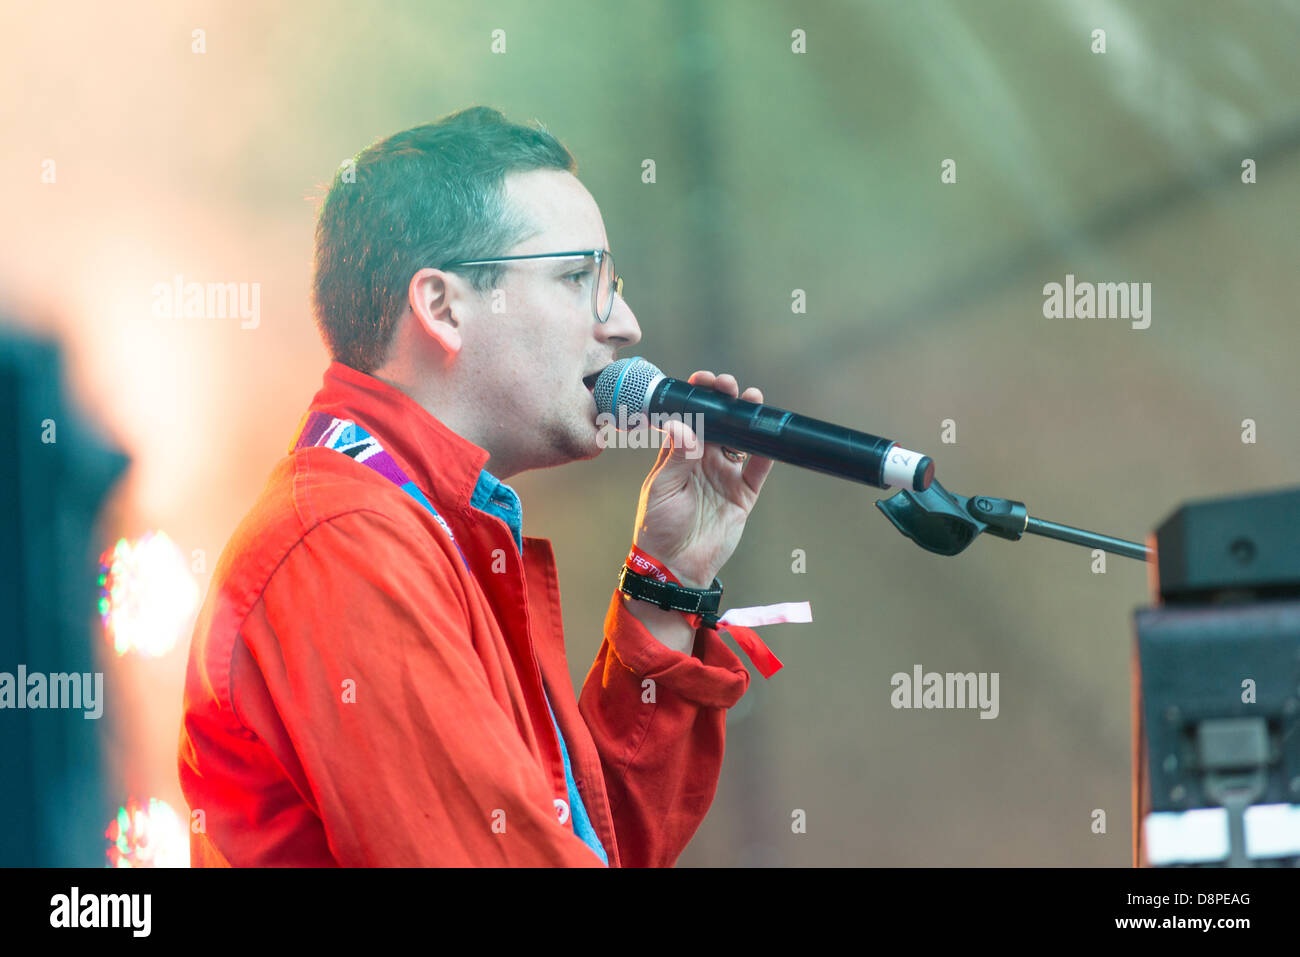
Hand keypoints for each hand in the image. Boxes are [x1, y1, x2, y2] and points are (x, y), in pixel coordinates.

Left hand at [630, 371, 774, 587]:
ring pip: (741, 441)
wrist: (675, 567)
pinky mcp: (743, 495)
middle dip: (725, 401)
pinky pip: (758, 470)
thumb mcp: (663, 488)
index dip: (698, 397)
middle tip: (729, 386)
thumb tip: (684, 424)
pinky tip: (771, 437)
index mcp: (678, 454)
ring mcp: (725, 476)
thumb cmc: (658, 526)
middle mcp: (703, 460)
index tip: (704, 380)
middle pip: (719, 424)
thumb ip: (676, 456)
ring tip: (752, 400)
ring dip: (747, 420)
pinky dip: (767, 453)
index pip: (690, 417)